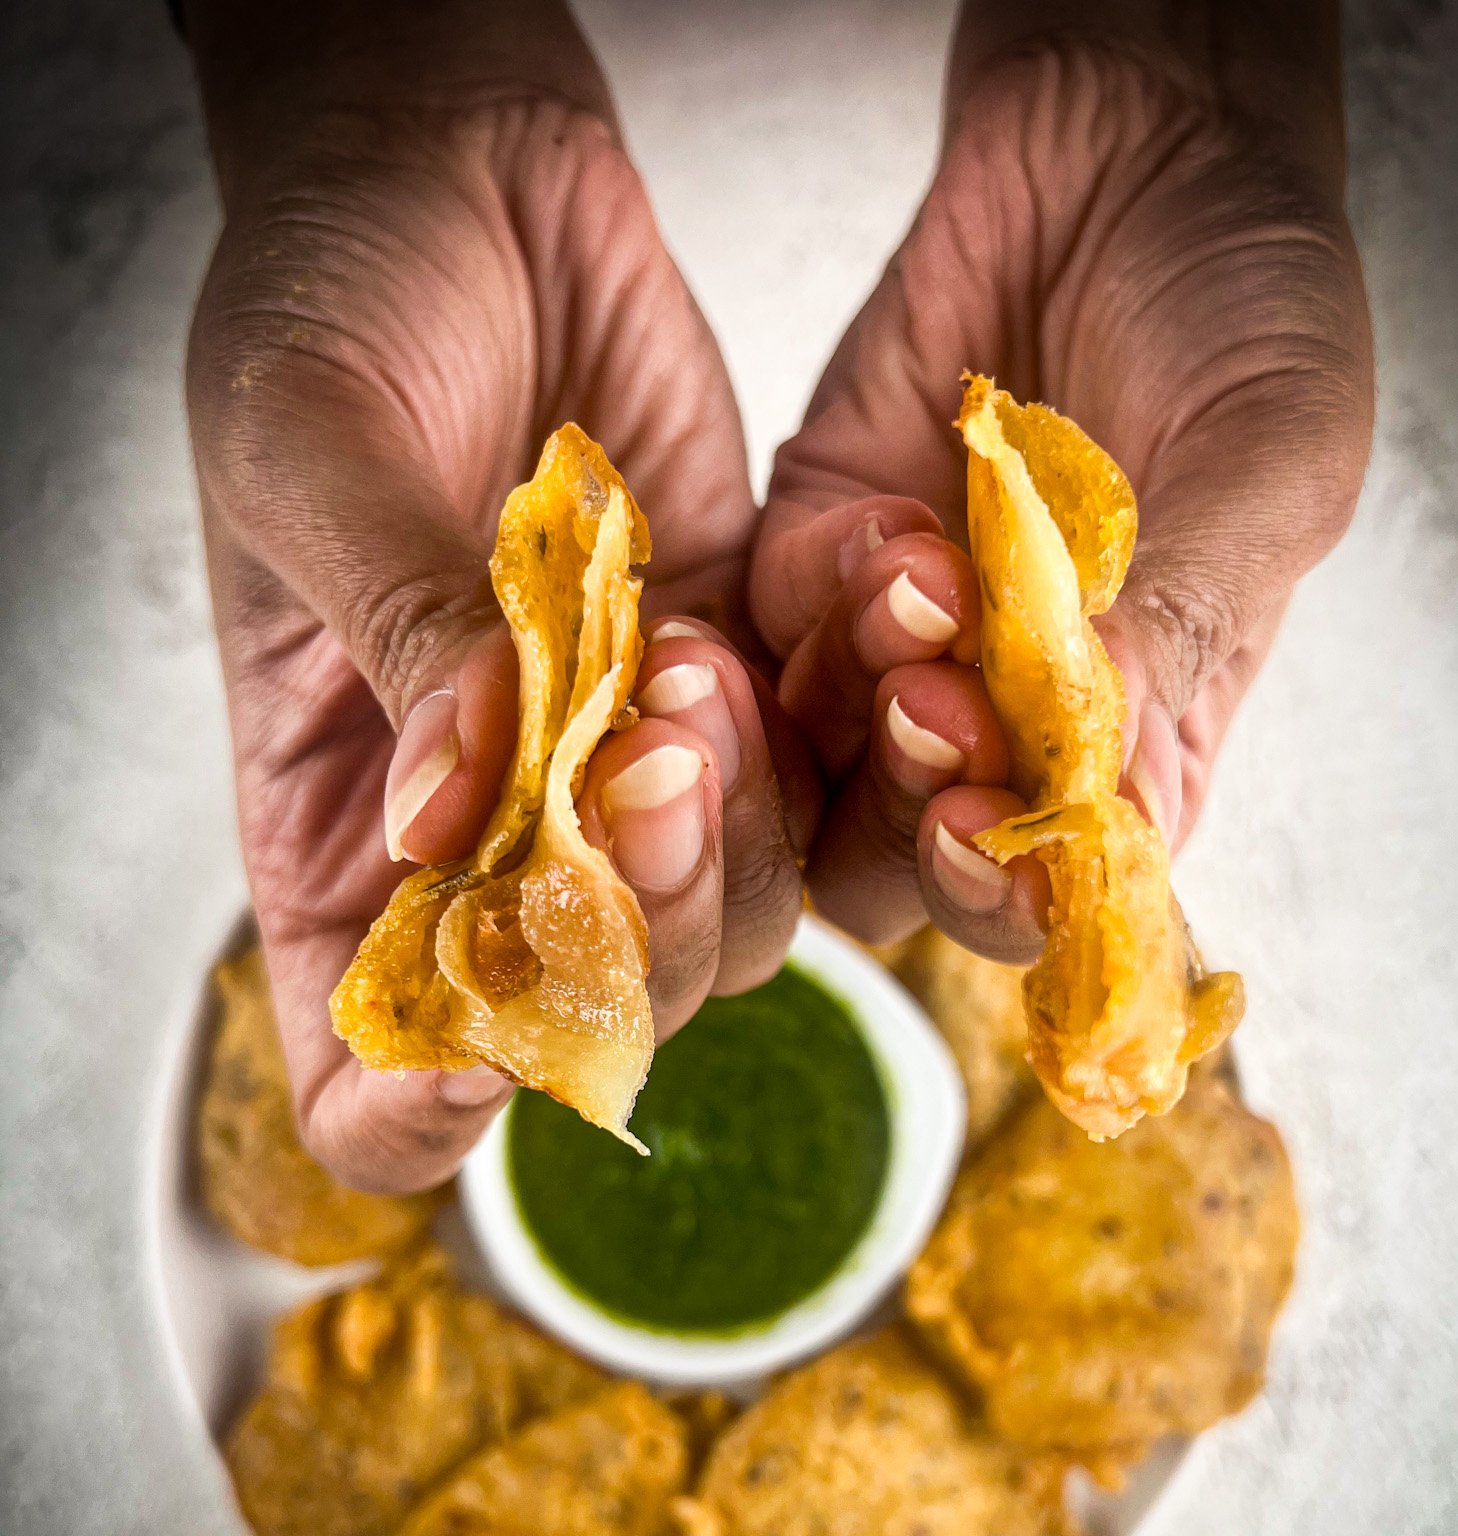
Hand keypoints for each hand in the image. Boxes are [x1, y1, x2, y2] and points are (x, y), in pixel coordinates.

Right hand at [185, 0, 811, 1192]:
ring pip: (731, 921)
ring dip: (739, 826)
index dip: (422, 1110)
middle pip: (596, 1011)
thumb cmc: (331, 305)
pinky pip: (815, 793)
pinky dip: (826, 744)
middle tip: (649, 745)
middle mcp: (486, 841)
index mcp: (335, 837)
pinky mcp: (732, 692)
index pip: (368, 1072)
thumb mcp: (310, 451)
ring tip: (703, 661)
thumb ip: (392, 638)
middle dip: (641, 918)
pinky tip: (785, 626)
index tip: (486, 1040)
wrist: (465, 182)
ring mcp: (616, 772)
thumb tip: (444, 817)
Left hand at [751, 0, 1372, 953]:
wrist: (1133, 148)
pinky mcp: (814, 554)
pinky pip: (775, 630)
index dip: (1004, 886)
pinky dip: (816, 598)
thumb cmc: (1241, 309)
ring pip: (818, 768)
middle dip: (906, 801)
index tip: (980, 821)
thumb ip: (1191, 620)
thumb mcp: (1268, 458)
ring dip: (847, 707)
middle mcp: (1004, 718)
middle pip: (904, 860)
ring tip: (907, 591)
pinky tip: (880, 527)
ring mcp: (898, 644)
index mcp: (1137, 741)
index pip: (1052, 885)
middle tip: (930, 701)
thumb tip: (1107, 781)